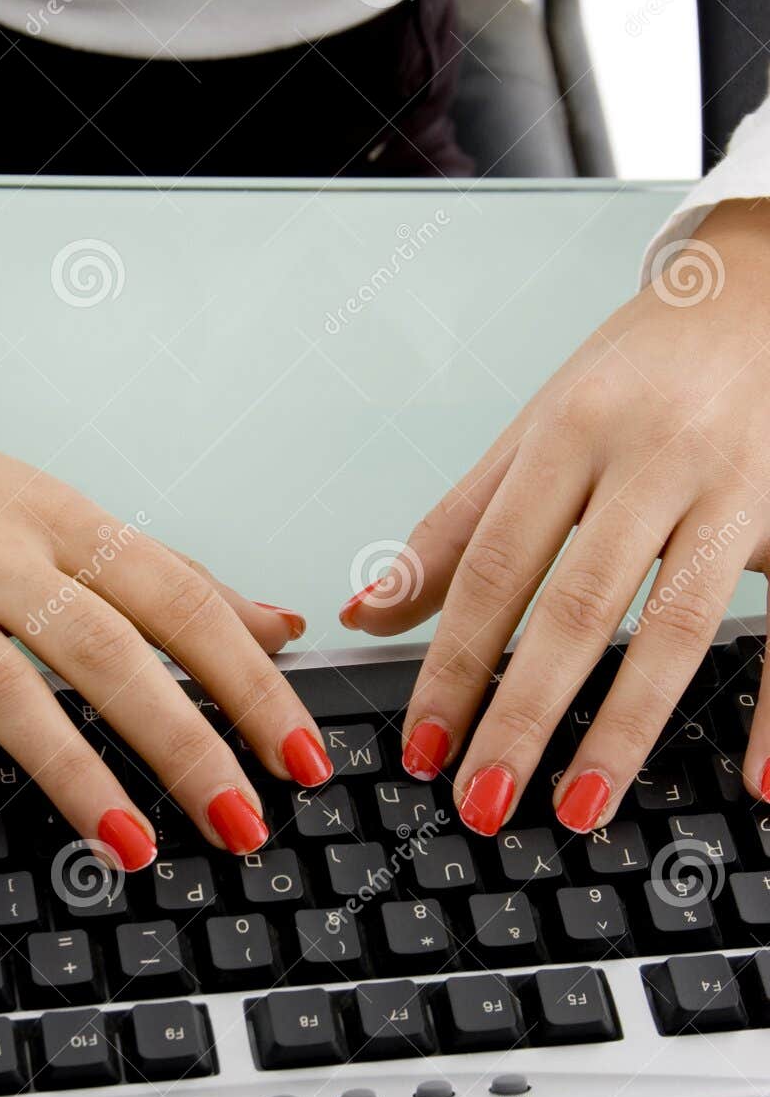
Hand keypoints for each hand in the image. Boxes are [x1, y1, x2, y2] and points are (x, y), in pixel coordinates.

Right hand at [0, 328, 331, 878]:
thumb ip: (167, 575)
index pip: (178, 601)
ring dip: (74, 776)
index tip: (301, 755)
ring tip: (133, 849)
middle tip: (242, 822)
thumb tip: (278, 626)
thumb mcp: (58, 511)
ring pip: (4, 687)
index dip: (249, 682)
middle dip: (186, 743)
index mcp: (62, 521)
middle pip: (107, 650)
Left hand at [341, 198, 769, 833]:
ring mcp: (738, 487)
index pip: (493, 566)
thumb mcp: (536, 430)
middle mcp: (654, 457)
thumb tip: (366, 614)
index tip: (425, 745)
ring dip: (627, 728)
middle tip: (483, 802)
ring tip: (580, 809)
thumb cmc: (642, 370)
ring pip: (681, 624)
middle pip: (579, 607)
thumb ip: (455, 529)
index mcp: (572, 432)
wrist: (761, 287)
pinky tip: (759, 780)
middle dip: (525, 716)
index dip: (452, 663)